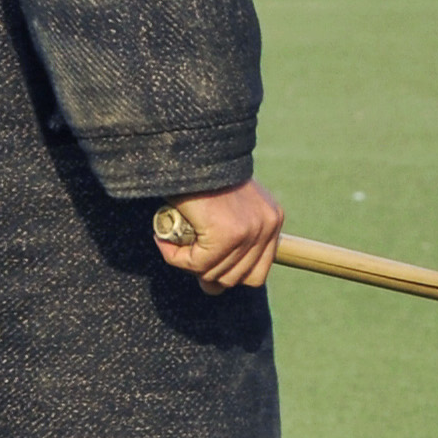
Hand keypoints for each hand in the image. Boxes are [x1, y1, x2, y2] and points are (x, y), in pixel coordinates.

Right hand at [155, 179, 283, 292]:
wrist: (190, 151)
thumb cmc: (200, 176)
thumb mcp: (226, 207)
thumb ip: (229, 239)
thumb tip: (213, 286)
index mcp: (272, 219)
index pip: (258, 273)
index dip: (229, 275)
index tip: (206, 268)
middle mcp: (268, 226)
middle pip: (238, 278)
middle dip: (207, 274)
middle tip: (185, 255)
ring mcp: (250, 231)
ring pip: (216, 274)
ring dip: (188, 264)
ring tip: (173, 243)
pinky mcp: (228, 234)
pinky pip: (198, 264)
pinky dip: (176, 257)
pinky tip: (164, 240)